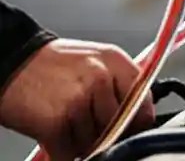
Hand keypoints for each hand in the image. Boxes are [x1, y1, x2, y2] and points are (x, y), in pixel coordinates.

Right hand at [0, 39, 155, 160]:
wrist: (11, 61)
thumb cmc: (50, 64)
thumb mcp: (94, 60)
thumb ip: (118, 85)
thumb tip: (137, 116)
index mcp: (115, 61)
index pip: (144, 105)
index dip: (137, 123)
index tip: (130, 130)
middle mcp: (101, 78)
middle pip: (119, 127)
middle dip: (104, 132)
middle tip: (85, 123)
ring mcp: (79, 99)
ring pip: (95, 142)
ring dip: (80, 140)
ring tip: (65, 120)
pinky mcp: (57, 121)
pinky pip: (69, 151)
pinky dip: (61, 149)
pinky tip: (54, 132)